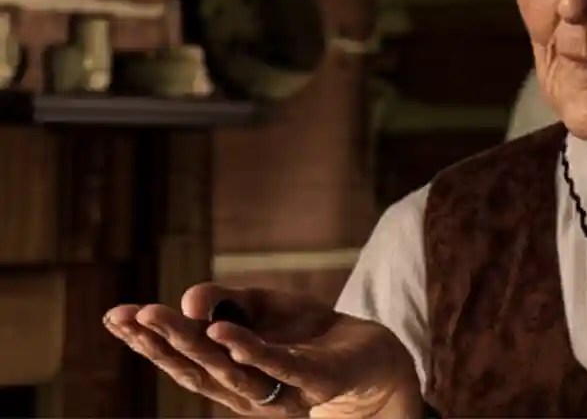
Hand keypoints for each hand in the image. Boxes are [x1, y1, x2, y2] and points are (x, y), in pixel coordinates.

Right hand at [103, 283, 419, 416]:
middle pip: (196, 367)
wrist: (372, 352)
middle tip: (126, 316)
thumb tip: (191, 297)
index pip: (181, 359)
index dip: (146, 341)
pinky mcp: (314, 381)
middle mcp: (247, 390)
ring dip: (191, 345)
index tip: (113, 316)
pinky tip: (222, 333)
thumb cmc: (310, 335)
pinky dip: (249, 351)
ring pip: (228, 370)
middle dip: (158, 341)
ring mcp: (280, 390)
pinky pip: (279, 367)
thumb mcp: (264, 308)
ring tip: (160, 317)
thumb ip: (228, 302)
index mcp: (229, 374)